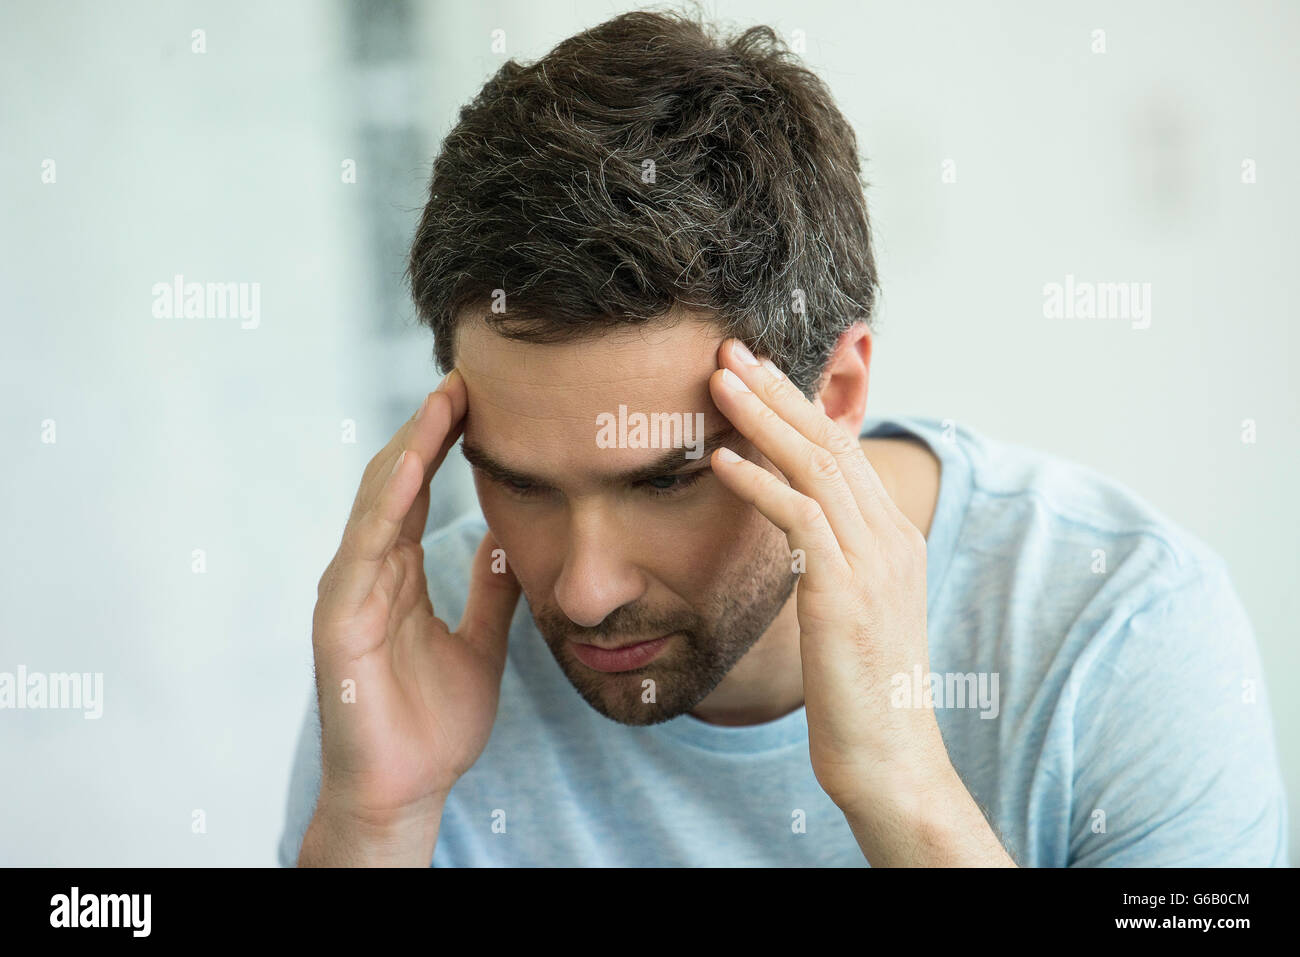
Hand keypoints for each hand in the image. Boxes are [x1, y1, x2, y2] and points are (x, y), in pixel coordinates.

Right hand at [310, 368, 520, 836]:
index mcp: (397, 575)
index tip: (479, 398)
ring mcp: (348, 594)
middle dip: (427, 429)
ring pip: (376, 504)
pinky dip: (384, 507)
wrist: (405, 791)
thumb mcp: (480, 644)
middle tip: (464, 377)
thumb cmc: (432, 725)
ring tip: (443, 402)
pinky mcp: (338, 622)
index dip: (444, 442)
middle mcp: (368, 573)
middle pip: (394, 482)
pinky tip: (411, 468)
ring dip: (409, 450)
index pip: (418, 491)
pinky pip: (362, 552)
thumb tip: (509, 539)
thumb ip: (490, 592)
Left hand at [706, 340, 948, 814]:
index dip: (799, 406)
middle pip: (831, 441)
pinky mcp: (845, 593)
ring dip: (762, 419)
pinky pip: (799, 520)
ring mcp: (874, 564)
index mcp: (895, 538)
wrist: (891, 759)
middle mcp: (891, 539)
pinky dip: (757, 483)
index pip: (845, 451)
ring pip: (816, 466)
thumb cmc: (861, 690)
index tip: (756, 372)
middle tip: (730, 351)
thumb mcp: (853, 611)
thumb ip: (833, 560)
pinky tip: (720, 461)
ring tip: (717, 383)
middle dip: (779, 391)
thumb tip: (796, 530)